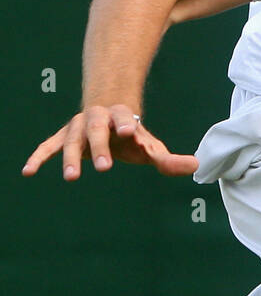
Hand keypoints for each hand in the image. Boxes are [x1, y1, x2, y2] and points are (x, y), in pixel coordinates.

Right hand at [21, 105, 198, 179]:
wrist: (106, 120)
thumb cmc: (132, 138)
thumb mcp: (150, 146)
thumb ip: (169, 159)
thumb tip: (197, 167)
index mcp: (121, 118)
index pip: (124, 118)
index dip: (126, 123)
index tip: (128, 131)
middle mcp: (97, 119)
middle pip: (96, 130)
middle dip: (100, 147)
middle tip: (105, 167)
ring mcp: (77, 128)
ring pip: (72, 140)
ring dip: (72, 158)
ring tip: (73, 178)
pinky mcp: (61, 139)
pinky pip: (48, 147)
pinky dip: (38, 157)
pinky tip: (28, 172)